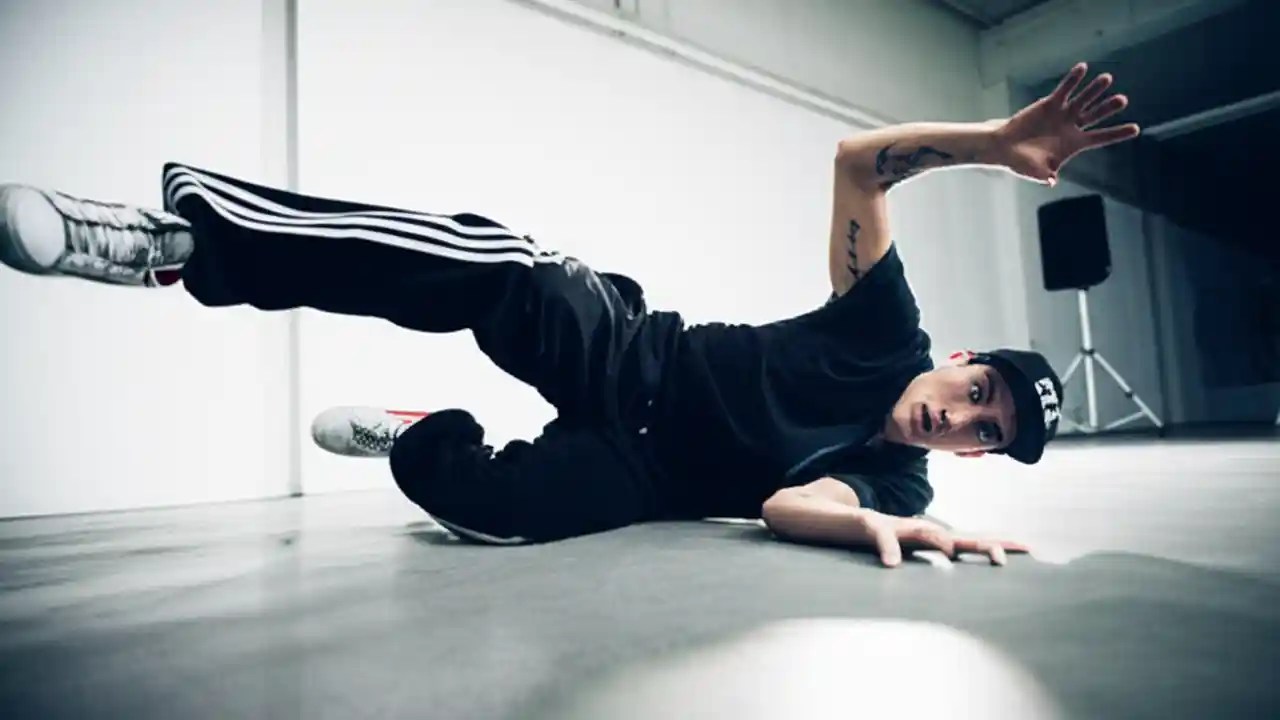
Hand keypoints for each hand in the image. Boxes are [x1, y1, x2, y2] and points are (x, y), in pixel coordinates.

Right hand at [852, 510, 1028, 567]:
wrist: (811, 513)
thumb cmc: (853, 535)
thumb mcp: (888, 549)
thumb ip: (912, 556)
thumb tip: (935, 563)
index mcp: (919, 538)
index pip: (964, 539)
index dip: (994, 542)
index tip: (1026, 549)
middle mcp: (911, 528)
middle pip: (953, 535)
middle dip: (979, 544)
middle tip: (1002, 558)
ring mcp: (889, 525)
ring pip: (919, 529)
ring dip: (936, 540)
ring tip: (950, 552)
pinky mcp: (864, 524)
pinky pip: (879, 535)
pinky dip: (887, 546)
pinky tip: (890, 563)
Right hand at [993, 62, 1140, 185]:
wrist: (1003, 148)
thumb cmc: (1020, 162)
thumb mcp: (1034, 172)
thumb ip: (1044, 176)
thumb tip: (1051, 182)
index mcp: (1074, 144)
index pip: (1101, 137)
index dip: (1118, 133)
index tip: (1135, 129)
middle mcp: (1072, 126)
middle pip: (1095, 115)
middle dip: (1108, 108)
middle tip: (1121, 100)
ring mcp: (1063, 113)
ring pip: (1083, 100)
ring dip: (1094, 90)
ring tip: (1107, 79)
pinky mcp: (1050, 103)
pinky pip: (1064, 89)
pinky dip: (1073, 79)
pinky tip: (1083, 68)